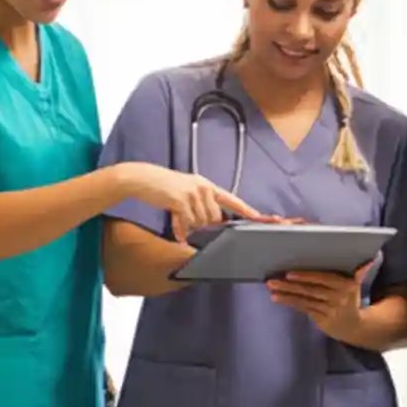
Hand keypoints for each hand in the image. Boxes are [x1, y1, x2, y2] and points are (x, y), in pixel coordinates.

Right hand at [119, 162, 279, 240]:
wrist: (142, 178)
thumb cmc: (162, 187)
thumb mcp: (184, 194)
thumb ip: (196, 208)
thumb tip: (201, 227)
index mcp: (207, 185)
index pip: (232, 200)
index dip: (248, 210)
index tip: (264, 218)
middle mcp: (204, 187)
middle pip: (214, 218)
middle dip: (202, 225)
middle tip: (185, 220)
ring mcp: (194, 193)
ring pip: (201, 222)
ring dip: (189, 226)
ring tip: (176, 217)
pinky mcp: (183, 200)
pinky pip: (188, 223)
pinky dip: (180, 228)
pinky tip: (174, 227)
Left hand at [266, 259, 374, 341]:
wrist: (356, 327)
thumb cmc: (350, 298)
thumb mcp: (356, 284)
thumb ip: (359, 271)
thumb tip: (372, 258)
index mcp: (345, 285)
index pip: (323, 279)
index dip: (306, 277)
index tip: (290, 273)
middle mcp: (337, 299)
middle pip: (310, 290)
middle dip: (290, 285)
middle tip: (272, 280)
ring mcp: (329, 311)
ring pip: (304, 300)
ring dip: (286, 294)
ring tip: (271, 287)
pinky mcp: (321, 320)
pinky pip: (303, 309)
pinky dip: (289, 302)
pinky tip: (276, 298)